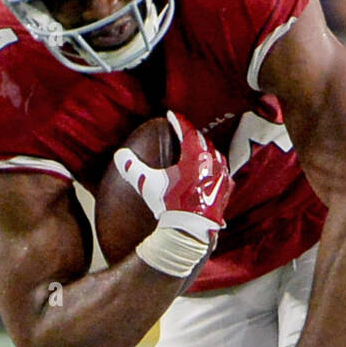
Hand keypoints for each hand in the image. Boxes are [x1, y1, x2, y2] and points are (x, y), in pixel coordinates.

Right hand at [114, 110, 232, 241]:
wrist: (191, 231)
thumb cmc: (170, 206)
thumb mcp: (148, 185)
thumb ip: (132, 168)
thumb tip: (120, 155)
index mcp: (195, 156)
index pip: (187, 131)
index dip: (178, 121)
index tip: (171, 115)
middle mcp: (213, 162)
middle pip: (203, 141)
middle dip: (191, 135)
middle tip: (182, 133)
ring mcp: (222, 177)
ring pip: (215, 155)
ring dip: (205, 150)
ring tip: (197, 150)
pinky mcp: (226, 191)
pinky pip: (223, 172)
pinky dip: (215, 168)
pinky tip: (210, 171)